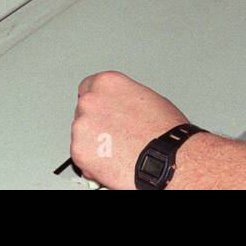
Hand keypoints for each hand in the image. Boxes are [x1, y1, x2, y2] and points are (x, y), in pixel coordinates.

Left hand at [71, 71, 187, 189]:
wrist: (166, 158)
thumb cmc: (165, 131)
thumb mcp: (148, 99)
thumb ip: (124, 99)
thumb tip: (120, 108)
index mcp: (108, 83)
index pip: (88, 87)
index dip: (98, 102)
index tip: (102, 111)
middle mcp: (91, 101)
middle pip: (84, 111)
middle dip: (95, 123)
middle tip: (114, 134)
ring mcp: (82, 126)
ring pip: (81, 135)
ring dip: (93, 142)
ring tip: (117, 150)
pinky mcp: (79, 152)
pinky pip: (81, 156)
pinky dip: (92, 161)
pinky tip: (111, 162)